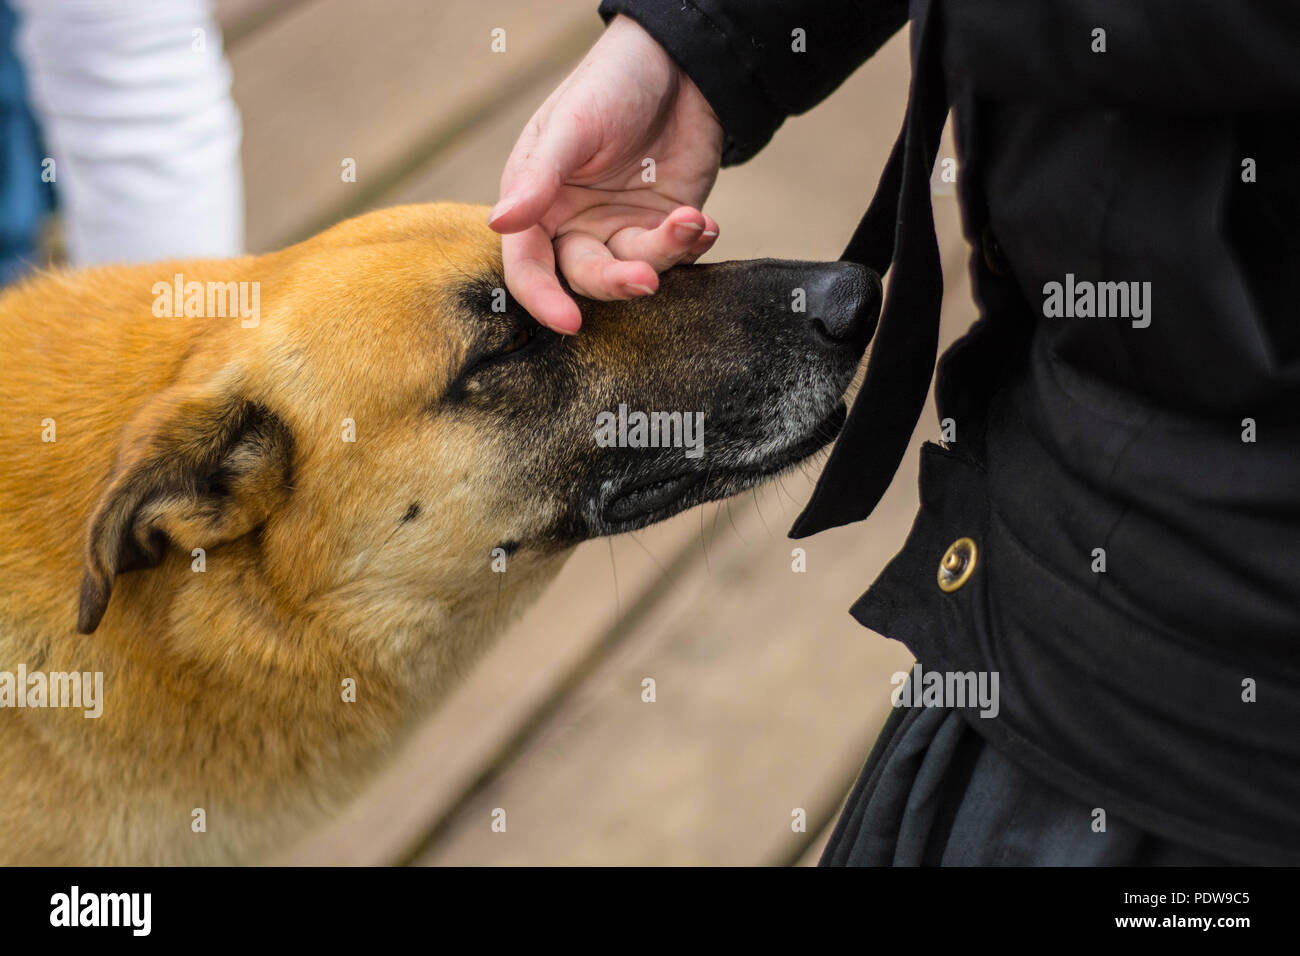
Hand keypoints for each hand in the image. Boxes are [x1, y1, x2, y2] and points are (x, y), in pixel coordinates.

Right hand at [489, 14, 723, 332]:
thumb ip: (538, 178)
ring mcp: (623, 226)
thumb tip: (498, 224)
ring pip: (638, 269)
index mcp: (538, 204)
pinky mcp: (665, 224)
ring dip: (666, 254)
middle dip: (618, 282)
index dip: (543, 298)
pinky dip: (692, 246)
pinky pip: (678, 255)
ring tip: (691, 221)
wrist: (679, 62)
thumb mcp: (571, 126)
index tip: (569, 322)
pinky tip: (702, 224)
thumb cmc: (611, 84)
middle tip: (647, 278)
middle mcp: (576, 223)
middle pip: (587, 277)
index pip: (528, 266)